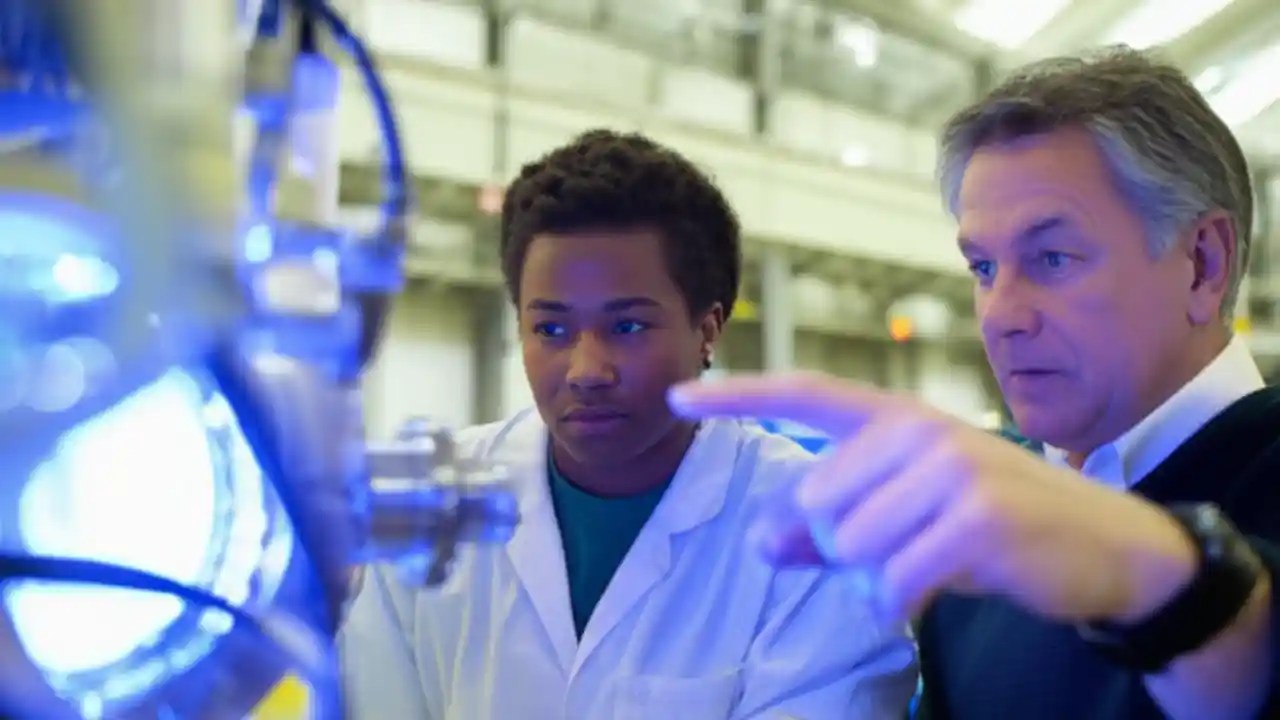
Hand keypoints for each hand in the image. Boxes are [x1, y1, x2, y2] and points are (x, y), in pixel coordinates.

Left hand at [668, 373, 1197, 624]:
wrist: (1105, 545)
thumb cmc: (990, 527)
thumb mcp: (906, 518)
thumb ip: (828, 527)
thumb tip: (757, 543)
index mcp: (896, 418)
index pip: (803, 395)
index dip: (737, 397)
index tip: (678, 396)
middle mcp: (918, 429)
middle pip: (815, 503)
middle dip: (836, 548)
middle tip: (893, 553)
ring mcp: (951, 467)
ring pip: (848, 543)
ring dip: (872, 578)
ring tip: (920, 569)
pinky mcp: (977, 515)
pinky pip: (891, 578)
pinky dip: (895, 602)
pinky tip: (922, 596)